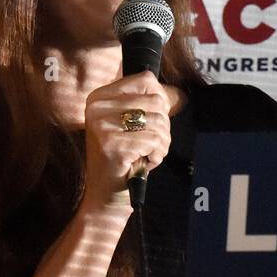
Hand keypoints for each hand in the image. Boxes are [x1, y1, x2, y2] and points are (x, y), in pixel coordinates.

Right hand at [79, 71, 171, 210]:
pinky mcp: (112, 145)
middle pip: (156, 101)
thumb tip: (180, 95)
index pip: (146, 80)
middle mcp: (96, 107)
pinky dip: (156, 155)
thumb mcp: (133, 125)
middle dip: (162, 127)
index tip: (151, 123)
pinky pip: (153, 141)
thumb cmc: (125, 158)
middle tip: (149, 145)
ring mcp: (101, 126)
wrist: (106, 196)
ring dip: (161, 143)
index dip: (160, 102)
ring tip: (146, 155)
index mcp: (100, 97)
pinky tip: (143, 163)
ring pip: (157, 122)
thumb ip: (151, 105)